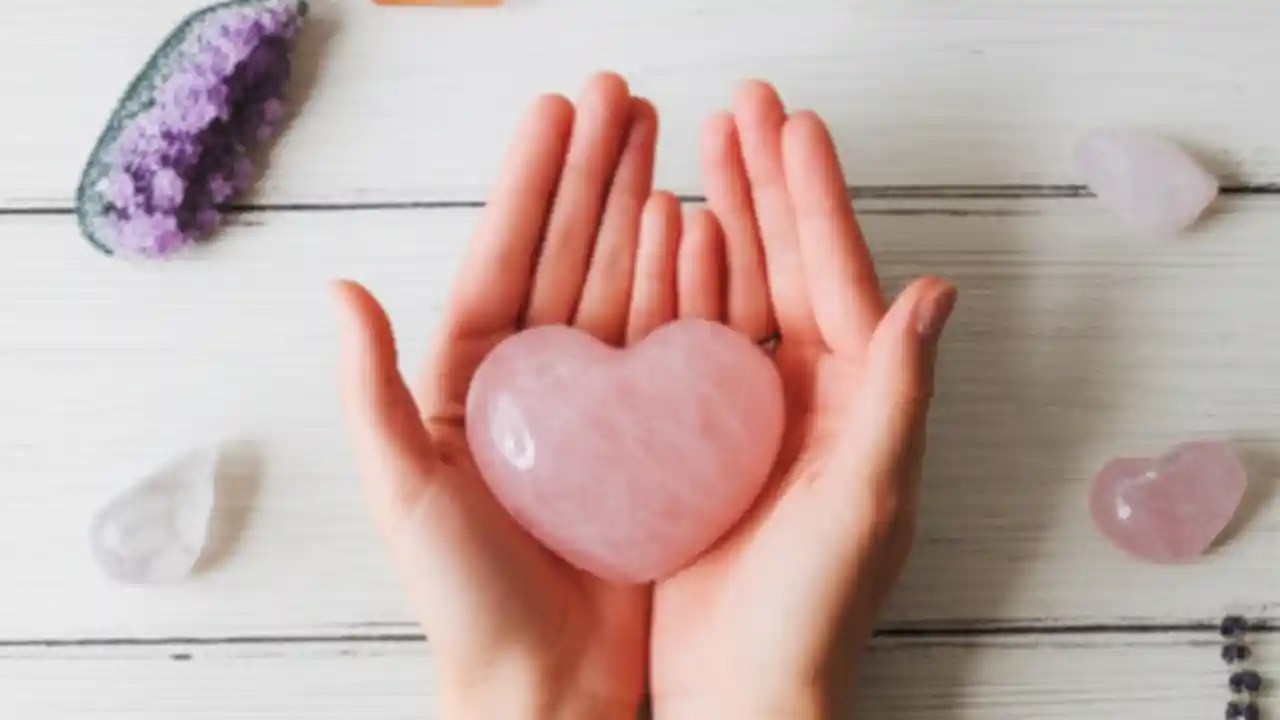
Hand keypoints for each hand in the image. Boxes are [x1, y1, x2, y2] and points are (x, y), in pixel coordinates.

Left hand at [333, 73, 670, 719]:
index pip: (506, 259)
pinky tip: (700, 230)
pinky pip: (671, 348)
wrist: (547, 688)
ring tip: (667, 140)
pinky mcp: (651, 439)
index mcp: (473, 385)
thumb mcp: (404, 493)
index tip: (562, 111)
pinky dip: (686, 288)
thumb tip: (341, 291)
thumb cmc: (466, 603)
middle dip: (596, 173)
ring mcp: (599, 407)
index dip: (533, 184)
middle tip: (624, 96)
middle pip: (569, 256)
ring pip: (624, 287)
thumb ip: (371, 392)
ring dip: (643, 211)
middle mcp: (538, 385)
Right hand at [650, 81, 957, 718]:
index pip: (835, 274)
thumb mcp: (868, 496)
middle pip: (781, 264)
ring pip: (730, 292)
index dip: (812, 197)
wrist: (743, 688)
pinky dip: (672, 288)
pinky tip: (656, 241)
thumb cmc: (814, 608)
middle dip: (761, 184)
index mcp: (856, 398)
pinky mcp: (695, 437)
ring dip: (714, 219)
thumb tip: (936, 291)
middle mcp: (806, 393)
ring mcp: (746, 411)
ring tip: (691, 151)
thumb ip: (899, 393)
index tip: (790, 123)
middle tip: (736, 107)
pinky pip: (683, 343)